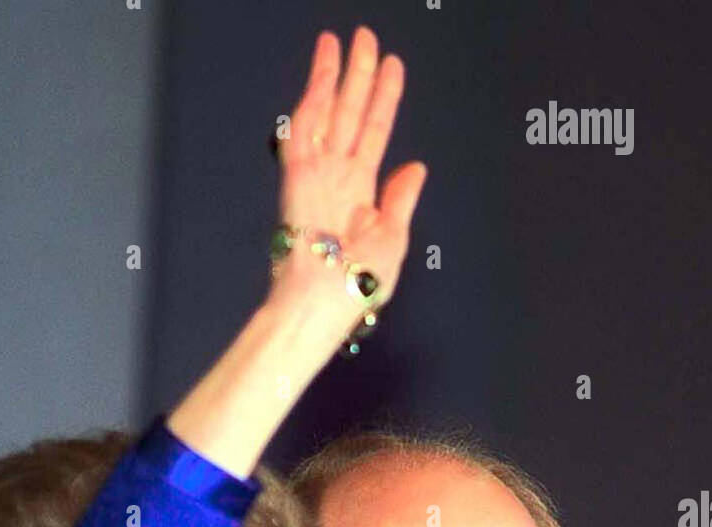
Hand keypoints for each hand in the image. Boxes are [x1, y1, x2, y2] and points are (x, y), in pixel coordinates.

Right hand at [271, 27, 426, 311]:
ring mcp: (316, 174)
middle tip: (366, 37)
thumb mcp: (394, 241)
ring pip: (328, 112)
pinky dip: (314, 99)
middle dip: (359, 75)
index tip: (392, 67)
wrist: (323, 303)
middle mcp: (338, 177)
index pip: (374, 134)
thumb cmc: (354, 285)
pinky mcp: (297, 176)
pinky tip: (324, 71)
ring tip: (345, 40)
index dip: (384, 100)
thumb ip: (401, 200)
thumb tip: (415, 167)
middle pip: (351, 113)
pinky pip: (304, 129)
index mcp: (360, 193)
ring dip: (335, 75)